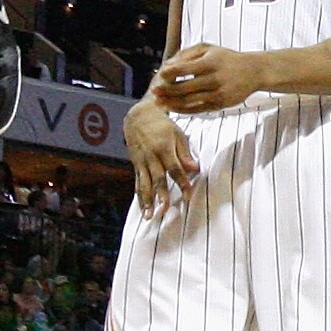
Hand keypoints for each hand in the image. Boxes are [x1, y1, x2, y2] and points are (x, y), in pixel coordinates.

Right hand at [125, 97, 199, 217]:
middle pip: (158, 178)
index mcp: (164, 147)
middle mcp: (151, 156)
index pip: (175, 168)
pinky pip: (137, 182)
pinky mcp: (135, 164)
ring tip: (149, 216)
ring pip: (144, 184)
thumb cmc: (162, 124)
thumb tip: (195, 169)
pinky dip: (139, 196)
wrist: (139, 115)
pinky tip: (142, 208)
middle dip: (161, 194)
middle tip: (165, 209)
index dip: (182, 182)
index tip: (188, 195)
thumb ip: (185, 153)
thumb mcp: (177, 134)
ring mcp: (141, 161)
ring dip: (146, 201)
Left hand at [153, 45, 260, 113]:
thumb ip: (187, 54)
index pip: (184, 69)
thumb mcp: (208, 48)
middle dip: (166, 91)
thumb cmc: (226, 58)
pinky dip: (183, 110)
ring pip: (189, 101)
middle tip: (153, 92)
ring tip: (159, 103)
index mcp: (210, 62)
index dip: (169, 74)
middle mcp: (214, 78)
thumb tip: (167, 65)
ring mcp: (218, 93)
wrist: (253, 71)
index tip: (159, 76)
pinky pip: (198, 109)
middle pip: (184, 88)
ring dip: (172, 103)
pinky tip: (173, 108)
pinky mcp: (220, 105)